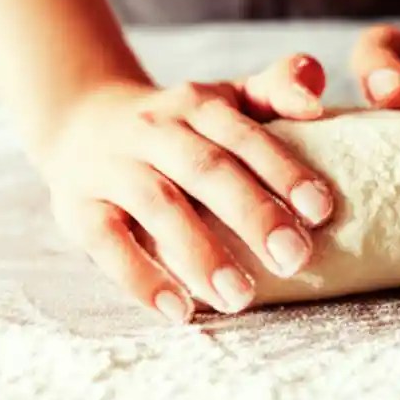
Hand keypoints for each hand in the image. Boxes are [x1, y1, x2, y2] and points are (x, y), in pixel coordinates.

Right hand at [40, 55, 333, 322]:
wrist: (79, 120)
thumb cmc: (178, 123)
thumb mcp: (225, 98)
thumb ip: (275, 89)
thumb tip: (317, 93)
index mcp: (197, 105)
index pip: (243, 134)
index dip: (282, 169)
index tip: (321, 209)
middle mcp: (154, 130)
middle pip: (206, 169)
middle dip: (252, 214)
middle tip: (294, 259)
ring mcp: (112, 168)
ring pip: (158, 206)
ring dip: (200, 254)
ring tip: (240, 298)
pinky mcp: (79, 207)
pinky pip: (107, 243)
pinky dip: (141, 278)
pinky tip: (180, 311)